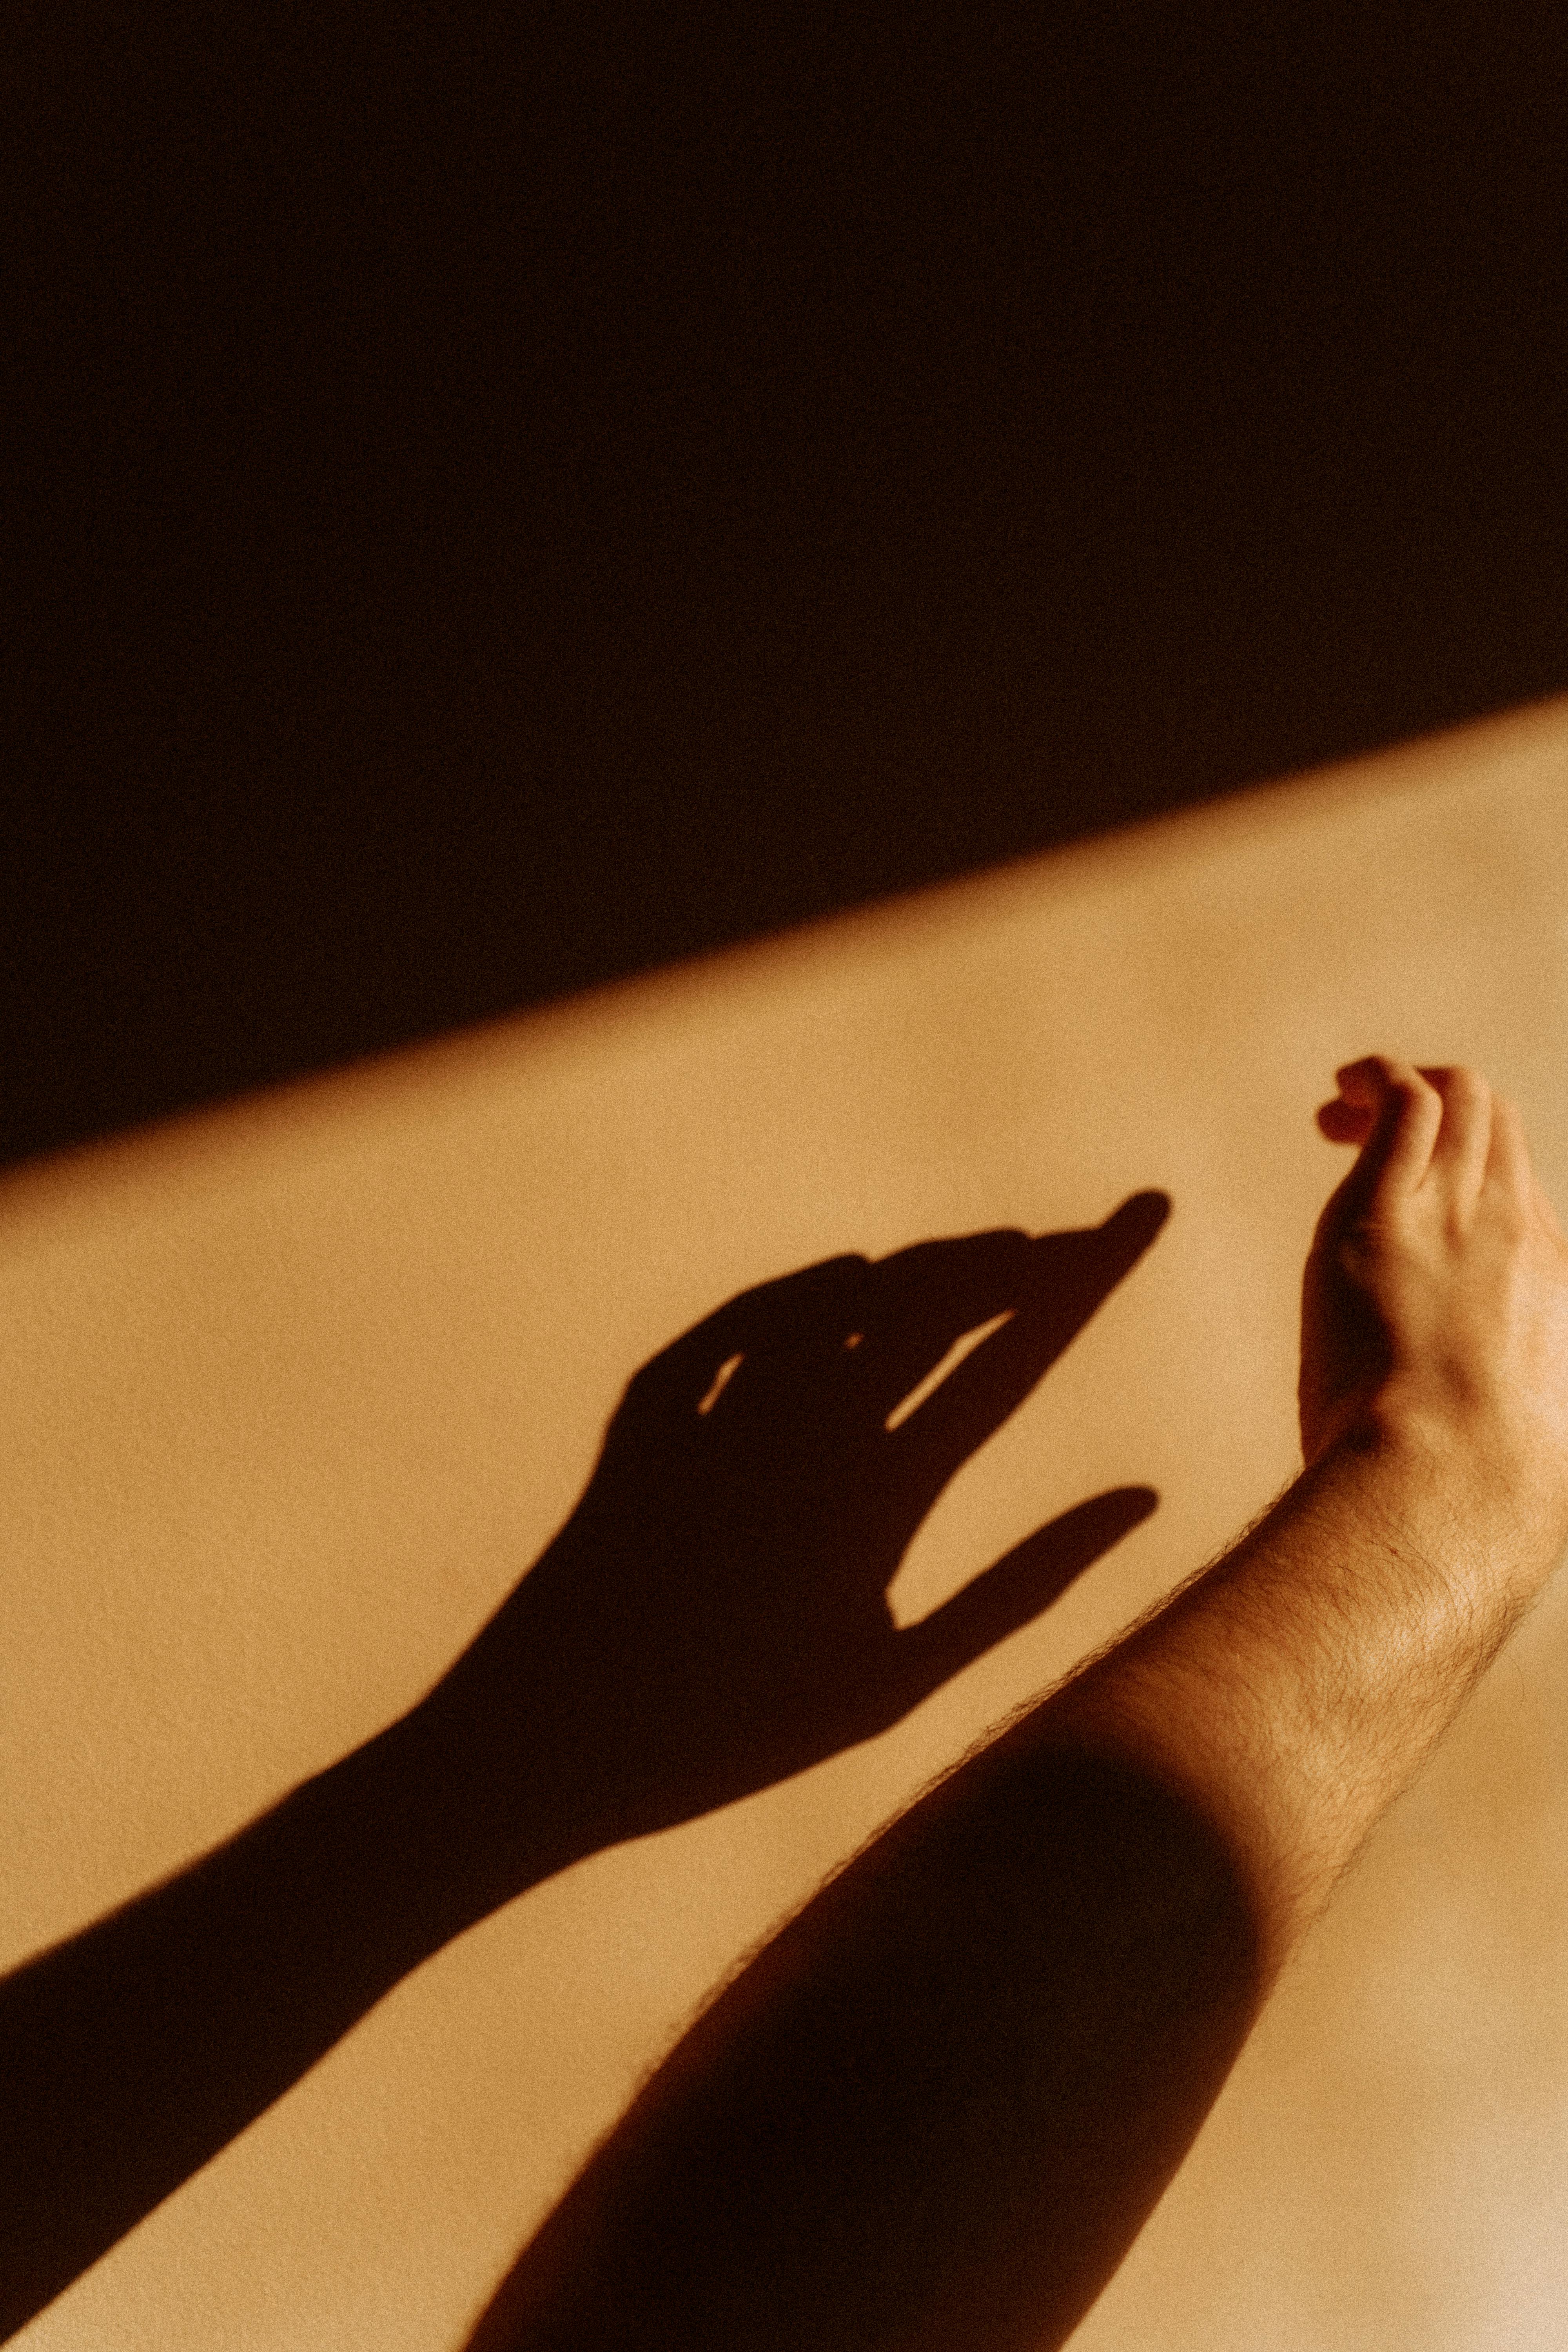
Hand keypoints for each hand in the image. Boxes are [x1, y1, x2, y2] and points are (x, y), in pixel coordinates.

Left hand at [423, 1204, 1167, 1876]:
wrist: (539, 1744)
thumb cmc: (730, 1738)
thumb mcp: (897, 1683)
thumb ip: (1022, 1588)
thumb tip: (1142, 1497)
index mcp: (876, 1490)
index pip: (1013, 1356)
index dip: (1090, 1276)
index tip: (1149, 1211)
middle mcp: (800, 1427)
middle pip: (932, 1306)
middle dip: (1022, 1261)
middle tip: (1083, 1237)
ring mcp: (718, 1416)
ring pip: (840, 1302)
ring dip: (922, 1272)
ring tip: (984, 1259)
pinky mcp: (643, 1425)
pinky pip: (727, 1331)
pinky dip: (793, 1296)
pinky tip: (836, 1284)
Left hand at [1301, 1057, 1567, 1547]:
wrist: (1453, 1484)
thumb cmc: (1477, 1485)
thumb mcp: (1526, 1434)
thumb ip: (1516, 1407)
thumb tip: (1513, 1437)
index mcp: (1546, 1284)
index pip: (1516, 1197)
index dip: (1468, 1180)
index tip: (1418, 1200)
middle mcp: (1514, 1231)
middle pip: (1500, 1125)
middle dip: (1442, 1105)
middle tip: (1367, 1131)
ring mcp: (1456, 1214)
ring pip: (1459, 1098)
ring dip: (1398, 1085)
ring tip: (1344, 1103)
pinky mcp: (1384, 1211)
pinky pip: (1403, 1105)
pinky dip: (1373, 1081)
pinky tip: (1340, 1097)